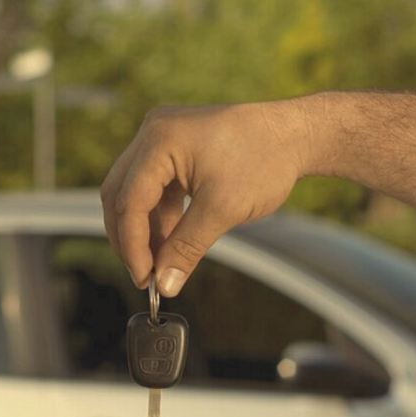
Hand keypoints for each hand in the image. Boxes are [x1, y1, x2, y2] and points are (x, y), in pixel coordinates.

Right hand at [100, 101, 309, 295]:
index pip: (128, 200)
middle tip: (144, 275)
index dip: (132, 245)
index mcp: (160, 140)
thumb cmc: (266, 160)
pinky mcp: (175, 148)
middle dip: (130, 238)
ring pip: (134, 192)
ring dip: (144, 230)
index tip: (144, 279)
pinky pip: (154, 186)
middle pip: (120, 193)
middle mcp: (154, 132)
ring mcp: (163, 137)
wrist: (295, 135)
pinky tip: (170, 243)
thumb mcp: (223, 210)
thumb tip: (165, 284)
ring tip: (160, 264)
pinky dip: (159, 216)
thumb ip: (187, 248)